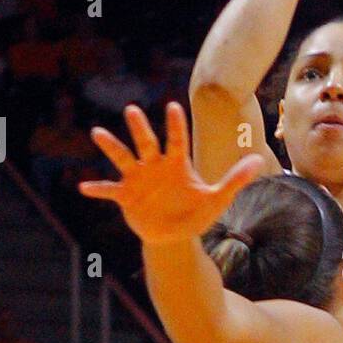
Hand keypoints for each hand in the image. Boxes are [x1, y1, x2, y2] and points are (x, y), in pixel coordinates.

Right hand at [79, 103, 262, 244]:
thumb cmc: (196, 213)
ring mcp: (139, 180)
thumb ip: (235, 179)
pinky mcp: (126, 197)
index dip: (175, 125)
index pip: (177, 140)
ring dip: (111, 146)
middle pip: (147, 142)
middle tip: (131, 110)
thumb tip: (258, 161)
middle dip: (140, 128)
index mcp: (177, 164)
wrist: (175, 236)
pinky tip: (83, 187)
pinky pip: (110, 191)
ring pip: (123, 158)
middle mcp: (155, 166)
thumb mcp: (217, 199)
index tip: (172, 106)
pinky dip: (98, 189)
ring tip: (97, 133)